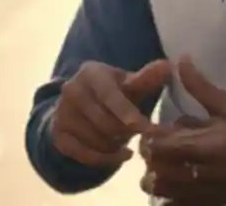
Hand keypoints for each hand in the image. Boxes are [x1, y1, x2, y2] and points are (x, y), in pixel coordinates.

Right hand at [51, 59, 170, 167]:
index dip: (128, 114)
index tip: (146, 128)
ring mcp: (62, 113)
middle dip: (126, 132)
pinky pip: (85, 155)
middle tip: (139, 133)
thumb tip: (167, 66)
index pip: (110, 96)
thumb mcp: (129, 83)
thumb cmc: (113, 91)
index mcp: (91, 73)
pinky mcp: (58, 134)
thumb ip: (147, 78)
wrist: (79, 103)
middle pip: (105, 122)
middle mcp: (71, 90)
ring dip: (116, 145)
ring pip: (96, 140)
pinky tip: (121, 154)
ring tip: (125, 138)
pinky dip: (106, 159)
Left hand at [139, 56, 225, 204]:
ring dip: (156, 175)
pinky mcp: (204, 204)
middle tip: (160, 143)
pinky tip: (177, 183)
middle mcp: (196, 173)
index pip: (157, 145)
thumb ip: (201, 87)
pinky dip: (168, 196)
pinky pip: (172, 205)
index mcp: (201, 146)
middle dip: (151, 156)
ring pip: (159, 189)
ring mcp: (198, 193)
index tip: (154, 128)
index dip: (150, 136)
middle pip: (153, 169)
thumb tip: (180, 60)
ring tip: (167, 163)